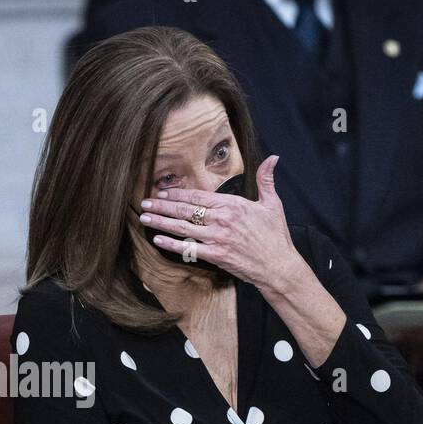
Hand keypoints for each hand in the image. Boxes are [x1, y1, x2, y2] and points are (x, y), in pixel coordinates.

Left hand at [140, 154, 307, 293]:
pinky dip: (171, 244)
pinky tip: (158, 239)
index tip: (162, 193)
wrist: (278, 265)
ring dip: (161, 222)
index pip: (198, 196)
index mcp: (232, 205)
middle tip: (144, 203)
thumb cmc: (275, 236)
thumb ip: (266, 180)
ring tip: (144, 218)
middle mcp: (221, 219)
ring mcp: (217, 238)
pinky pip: (188, 248)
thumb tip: (272, 158)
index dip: (177, 194)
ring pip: (182, 228)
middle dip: (162, 206)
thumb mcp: (273, 204)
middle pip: (185, 210)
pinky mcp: (215, 255)